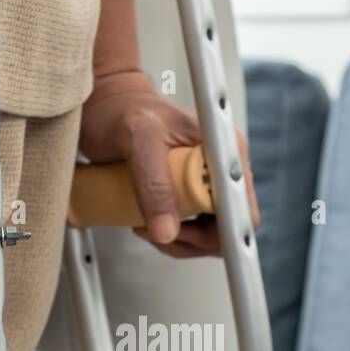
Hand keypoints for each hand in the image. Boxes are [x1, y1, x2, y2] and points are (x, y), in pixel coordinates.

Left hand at [79, 70, 257, 257]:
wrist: (109, 109)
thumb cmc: (124, 112)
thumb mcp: (139, 141)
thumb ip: (154, 184)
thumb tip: (167, 232)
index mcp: (225, 148)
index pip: (241, 206)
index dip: (219, 229)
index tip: (185, 232)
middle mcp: (223, 167)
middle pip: (228, 227)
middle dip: (192, 238)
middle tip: (156, 227)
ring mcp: (208, 183)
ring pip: (210, 235)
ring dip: (179, 241)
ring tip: (147, 223)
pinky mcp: (192, 195)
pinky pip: (193, 231)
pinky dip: (171, 236)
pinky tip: (150, 222)